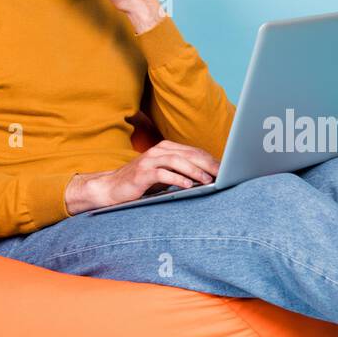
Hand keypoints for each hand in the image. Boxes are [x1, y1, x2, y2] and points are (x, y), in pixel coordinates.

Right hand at [65, 141, 219, 213]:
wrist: (111, 188)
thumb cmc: (142, 183)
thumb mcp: (165, 175)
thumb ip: (182, 172)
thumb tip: (209, 177)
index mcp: (166, 148)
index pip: (193, 151)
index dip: (210, 159)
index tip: (226, 169)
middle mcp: (158, 150)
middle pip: (188, 154)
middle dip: (207, 164)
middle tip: (223, 173)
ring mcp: (149, 160)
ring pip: (177, 161)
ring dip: (194, 171)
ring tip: (208, 180)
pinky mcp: (141, 173)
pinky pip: (163, 174)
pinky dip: (177, 179)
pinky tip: (188, 186)